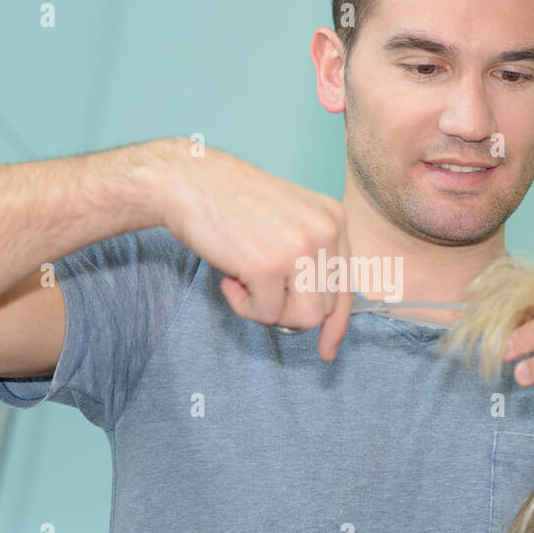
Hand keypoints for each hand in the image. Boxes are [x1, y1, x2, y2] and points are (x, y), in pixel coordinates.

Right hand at [156, 138, 351, 360]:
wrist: (187, 181)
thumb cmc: (230, 204)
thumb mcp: (288, 222)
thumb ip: (310, 260)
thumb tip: (320, 320)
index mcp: (333, 219)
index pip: (345, 286)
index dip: (336, 324)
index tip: (327, 350)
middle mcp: (325, 231)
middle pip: (323, 309)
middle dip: (287, 310)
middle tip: (257, 287)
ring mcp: (299, 248)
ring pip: (302, 319)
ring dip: (268, 311)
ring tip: (246, 282)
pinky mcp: (268, 266)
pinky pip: (265, 314)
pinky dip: (243, 306)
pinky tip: (230, 277)